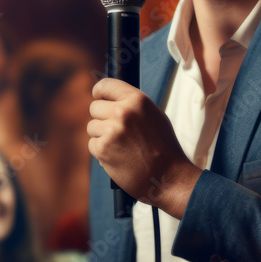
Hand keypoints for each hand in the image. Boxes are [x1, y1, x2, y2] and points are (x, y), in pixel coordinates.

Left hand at [87, 78, 198, 218]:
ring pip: (91, 127)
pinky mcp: (103, 149)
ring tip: (121, 145)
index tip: (98, 96)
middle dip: (102, 118)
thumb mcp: (154, 116)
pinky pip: (92, 144)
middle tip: (116, 131)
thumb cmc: (163, 147)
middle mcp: (123, 112)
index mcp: (137, 100)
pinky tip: (118, 156)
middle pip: (95, 107)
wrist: (169, 176)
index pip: (106, 85)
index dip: (99, 91)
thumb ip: (132, 105)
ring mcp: (112, 131)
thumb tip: (110, 99)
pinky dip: (101, 151)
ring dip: (101, 136)